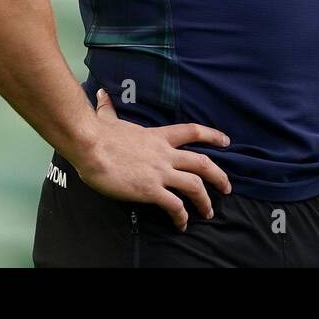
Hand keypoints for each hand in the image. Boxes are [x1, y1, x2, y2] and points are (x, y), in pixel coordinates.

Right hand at [70, 89, 232, 231]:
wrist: (90, 146)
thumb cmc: (98, 133)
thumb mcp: (108, 118)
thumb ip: (109, 109)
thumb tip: (101, 94)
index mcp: (159, 136)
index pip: (193, 132)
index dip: (212, 136)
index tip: (226, 141)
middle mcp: (165, 154)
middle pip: (203, 163)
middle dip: (219, 176)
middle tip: (227, 188)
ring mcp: (160, 172)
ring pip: (195, 186)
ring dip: (205, 201)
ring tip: (208, 212)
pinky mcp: (150, 189)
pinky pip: (174, 205)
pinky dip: (181, 216)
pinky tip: (182, 224)